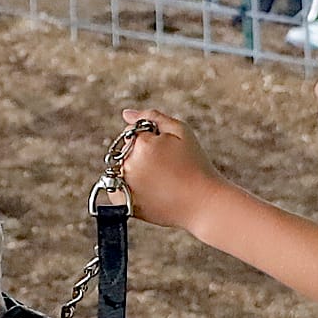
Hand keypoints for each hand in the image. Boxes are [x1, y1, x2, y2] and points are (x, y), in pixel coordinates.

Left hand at [116, 109, 228, 232]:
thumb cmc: (196, 166)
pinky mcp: (124, 204)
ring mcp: (124, 186)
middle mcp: (129, 165)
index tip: (168, 151)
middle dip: (141, 154)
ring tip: (160, 181)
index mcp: (142, 144)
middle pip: (125, 150)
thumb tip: (125, 113)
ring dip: (134, 171)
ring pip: (120, 169)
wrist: (204, 204)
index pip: (132, 131)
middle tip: (166, 167)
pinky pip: (114, 190)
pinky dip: (123, 189)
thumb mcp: (181, 132)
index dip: (150, 138)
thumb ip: (152, 117)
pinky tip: (146, 191)